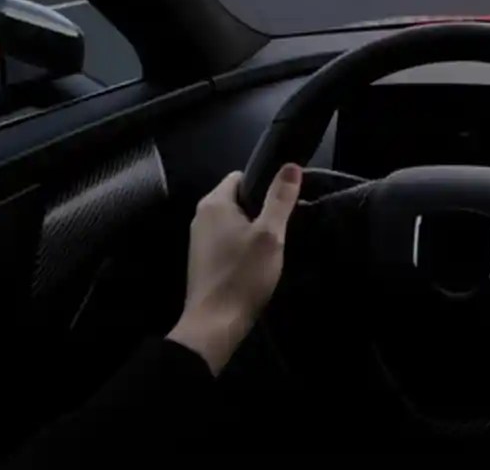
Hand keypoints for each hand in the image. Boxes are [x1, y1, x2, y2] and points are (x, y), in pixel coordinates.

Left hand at [166, 164, 300, 374]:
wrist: (215, 324)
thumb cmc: (243, 275)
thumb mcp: (270, 235)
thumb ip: (280, 198)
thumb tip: (290, 165)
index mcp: (214, 203)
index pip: (241, 176)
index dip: (265, 184)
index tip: (283, 203)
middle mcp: (201, 216)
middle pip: (237, 199)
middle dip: (260, 209)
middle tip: (283, 226)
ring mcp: (199, 240)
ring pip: (233, 221)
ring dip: (252, 229)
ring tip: (273, 246)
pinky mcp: (203, 260)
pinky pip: (226, 240)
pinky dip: (242, 246)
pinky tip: (256, 263)